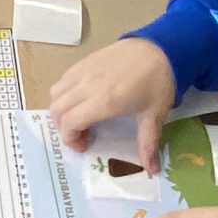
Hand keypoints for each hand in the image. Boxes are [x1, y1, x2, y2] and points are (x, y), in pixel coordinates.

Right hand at [48, 39, 175, 173]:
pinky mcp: (85, 61)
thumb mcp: (154, 115)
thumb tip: (152, 169)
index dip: (70, 139)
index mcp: (103, 101)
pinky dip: (65, 93)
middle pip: (57, 110)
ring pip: (55, 93)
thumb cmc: (158, 83)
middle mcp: (87, 86)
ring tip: (78, 116)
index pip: (69, 123)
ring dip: (61, 109)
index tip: (85, 145)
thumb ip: (148, 143)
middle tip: (81, 134)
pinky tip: (82, 98)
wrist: (162, 48)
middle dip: (63, 127)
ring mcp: (84, 71)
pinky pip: (64, 79)